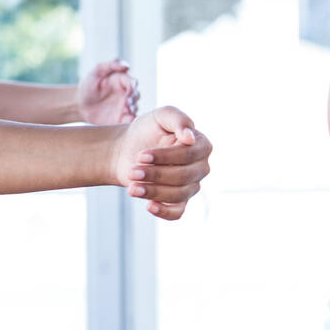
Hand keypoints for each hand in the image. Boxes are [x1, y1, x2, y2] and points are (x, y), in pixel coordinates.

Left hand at [78, 59, 139, 124]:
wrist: (78, 105)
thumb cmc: (87, 86)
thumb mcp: (96, 71)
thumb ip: (110, 65)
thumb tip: (127, 66)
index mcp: (121, 81)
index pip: (133, 83)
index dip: (132, 87)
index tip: (127, 92)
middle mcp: (125, 94)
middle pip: (136, 96)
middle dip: (133, 99)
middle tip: (126, 103)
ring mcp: (124, 107)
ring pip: (135, 108)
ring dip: (132, 109)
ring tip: (126, 110)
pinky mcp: (121, 118)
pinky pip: (130, 120)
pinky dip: (131, 120)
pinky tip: (127, 119)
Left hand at [109, 106, 212, 220]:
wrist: (127, 150)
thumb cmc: (147, 131)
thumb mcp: (161, 116)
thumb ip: (178, 119)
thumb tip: (191, 138)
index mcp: (202, 145)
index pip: (190, 155)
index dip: (166, 157)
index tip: (141, 156)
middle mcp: (201, 167)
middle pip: (184, 176)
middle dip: (156, 175)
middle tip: (133, 171)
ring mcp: (191, 186)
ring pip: (178, 194)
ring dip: (154, 192)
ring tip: (132, 188)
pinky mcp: (178, 201)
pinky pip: (178, 213)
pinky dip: (164, 212)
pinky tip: (149, 206)